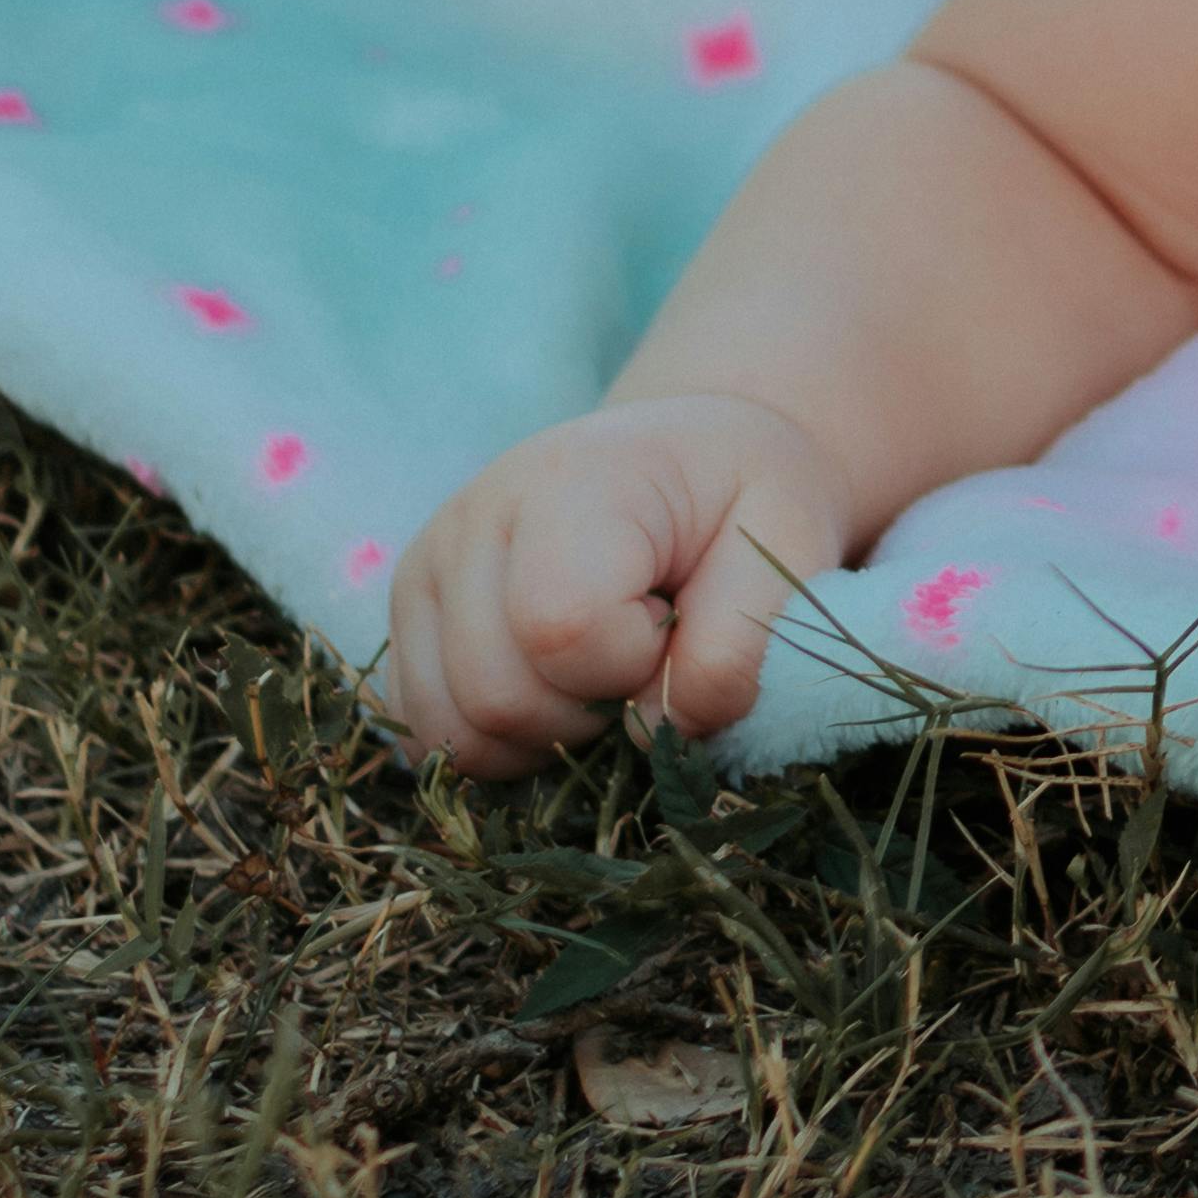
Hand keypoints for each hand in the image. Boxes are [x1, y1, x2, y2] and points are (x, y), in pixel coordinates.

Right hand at [372, 390, 860, 773]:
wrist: (690, 458)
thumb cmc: (743, 499)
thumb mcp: (789, 543)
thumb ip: (739, 646)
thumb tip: (656, 734)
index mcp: (570, 481)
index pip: (561, 627)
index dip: (633, 660)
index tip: (672, 613)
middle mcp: (473, 517)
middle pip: (496, 695)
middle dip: (590, 708)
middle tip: (643, 645)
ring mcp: (426, 567)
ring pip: (453, 729)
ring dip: (543, 733)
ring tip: (601, 664)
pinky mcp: (407, 616)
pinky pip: (426, 730)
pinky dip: (498, 739)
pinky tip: (555, 687)